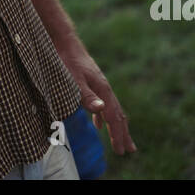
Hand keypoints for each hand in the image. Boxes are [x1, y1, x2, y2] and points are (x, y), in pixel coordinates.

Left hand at [56, 37, 135, 154]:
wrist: (65, 42)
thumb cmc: (67, 61)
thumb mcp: (74, 80)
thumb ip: (86, 96)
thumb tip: (102, 110)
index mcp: (103, 90)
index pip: (114, 118)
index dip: (118, 135)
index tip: (122, 151)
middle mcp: (105, 89)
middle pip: (118, 115)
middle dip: (123, 134)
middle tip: (129, 151)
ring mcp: (100, 86)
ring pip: (112, 110)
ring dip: (116, 127)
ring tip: (121, 141)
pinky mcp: (93, 84)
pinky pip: (102, 105)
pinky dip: (103, 118)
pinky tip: (99, 125)